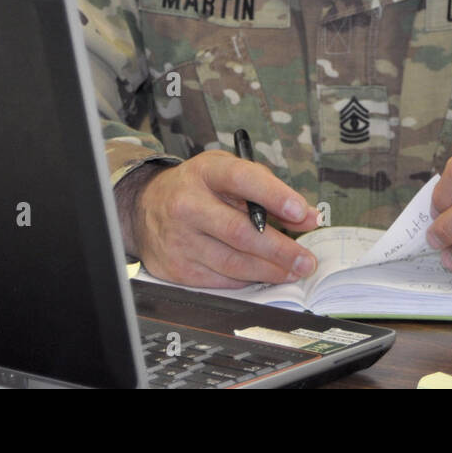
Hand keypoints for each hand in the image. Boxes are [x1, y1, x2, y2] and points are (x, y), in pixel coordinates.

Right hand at [130, 150, 320, 287]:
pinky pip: (222, 279)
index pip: (242, 179)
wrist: (145, 208)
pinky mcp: (177, 268)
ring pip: (233, 262)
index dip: (273, 195)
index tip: (300, 211)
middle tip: (306, 260)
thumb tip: (307, 217)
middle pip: (239, 231)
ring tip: (294, 271)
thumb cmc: (198, 188)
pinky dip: (248, 279)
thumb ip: (270, 192)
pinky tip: (265, 276)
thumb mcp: (230, 174)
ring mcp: (180, 239)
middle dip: (280, 249)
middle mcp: (188, 204)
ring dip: (270, 270)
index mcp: (205, 173)